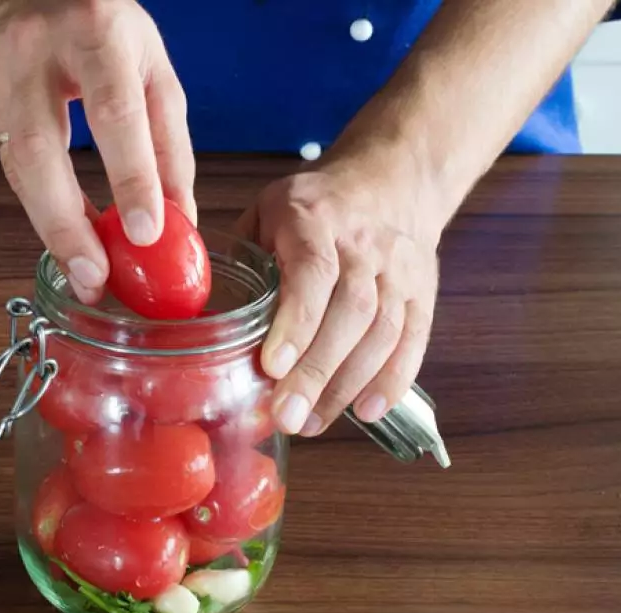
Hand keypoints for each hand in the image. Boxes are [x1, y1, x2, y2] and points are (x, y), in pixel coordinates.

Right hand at [0, 0, 195, 303]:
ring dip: (54, 229)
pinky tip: (67, 238)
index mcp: (96, 35)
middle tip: (96, 278)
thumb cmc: (103, 32)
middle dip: (68, 224)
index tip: (145, 234)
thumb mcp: (153, 71)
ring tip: (87, 276)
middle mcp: (36, 54)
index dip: (130, 178)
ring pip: (18, 168)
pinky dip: (43, 209)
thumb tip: (181, 220)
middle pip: (40, 149)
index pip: (114, 113)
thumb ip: (168, 144)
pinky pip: (13, 171)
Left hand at [237, 155, 445, 436]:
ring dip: (347, 384)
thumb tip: (198, 314)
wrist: (390, 182)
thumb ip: (238, 259)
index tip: (273, 366)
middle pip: (350, 311)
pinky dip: (392, 380)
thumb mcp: (266, 211)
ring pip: (383, 331)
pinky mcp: (422, 292)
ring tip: (312, 422)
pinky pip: (413, 340)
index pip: (312, 272)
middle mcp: (363, 243)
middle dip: (317, 370)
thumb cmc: (314, 206)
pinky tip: (365, 411)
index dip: (296, 321)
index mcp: (314, 219)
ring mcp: (398, 269)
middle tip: (288, 417)